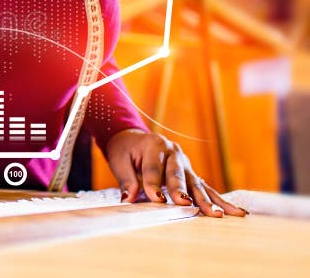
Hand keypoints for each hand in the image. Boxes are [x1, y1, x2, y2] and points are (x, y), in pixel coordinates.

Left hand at [105, 129, 247, 217]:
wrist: (133, 139)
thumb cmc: (125, 150)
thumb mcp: (119, 160)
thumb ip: (126, 180)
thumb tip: (128, 199)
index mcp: (154, 145)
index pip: (154, 168)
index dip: (153, 184)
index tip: (156, 199)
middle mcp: (174, 152)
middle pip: (177, 174)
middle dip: (181, 190)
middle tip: (185, 203)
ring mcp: (185, 163)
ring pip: (196, 184)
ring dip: (207, 200)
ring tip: (216, 214)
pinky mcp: (192, 174)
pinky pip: (207, 188)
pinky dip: (220, 201)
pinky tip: (236, 212)